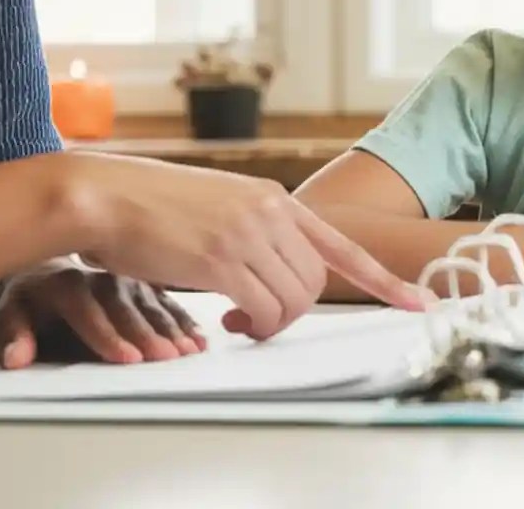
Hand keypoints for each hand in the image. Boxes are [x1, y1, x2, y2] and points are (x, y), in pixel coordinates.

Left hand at [0, 260, 206, 369]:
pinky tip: (198, 339)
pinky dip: (185, 321)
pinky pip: (169, 303)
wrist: (48, 265)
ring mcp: (128, 277)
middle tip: (165, 358)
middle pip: (126, 308)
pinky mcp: (146, 282)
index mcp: (65, 282)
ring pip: (152, 304)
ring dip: (172, 329)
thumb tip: (15, 358)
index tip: (126, 359)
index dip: (107, 336)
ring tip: (188, 351)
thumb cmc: (31, 300)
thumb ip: (11, 335)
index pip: (87, 310)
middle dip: (147, 334)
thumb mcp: (9, 312)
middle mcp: (101, 277)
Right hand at [62, 154, 429, 340]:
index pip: (344, 245)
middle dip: (294, 313)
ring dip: (270, 324)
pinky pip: (263, 310)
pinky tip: (226, 323)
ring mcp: (248, 233)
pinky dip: (253, 328)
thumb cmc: (149, 209)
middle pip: (316, 283)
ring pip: (293, 301)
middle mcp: (270, 212)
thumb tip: (268, 275)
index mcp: (273, 199)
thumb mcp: (217, 209)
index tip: (420, 302)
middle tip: (254, 322)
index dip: (385, 279)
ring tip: (236, 322)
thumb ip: (252, 233)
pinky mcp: (222, 259)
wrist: (103, 195)